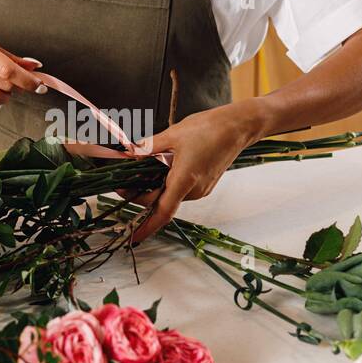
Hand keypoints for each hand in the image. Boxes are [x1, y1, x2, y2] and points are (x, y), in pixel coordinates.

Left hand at [125, 101, 267, 244]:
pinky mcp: (205, 184)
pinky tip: (161, 166)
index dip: (146, 227)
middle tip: (124, 180)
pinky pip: (181, 188)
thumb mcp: (172, 135)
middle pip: (161, 201)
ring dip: (155, 186)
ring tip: (143, 167)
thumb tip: (128, 154)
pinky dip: (168, 182)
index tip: (132, 236)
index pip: (162, 212)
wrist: (237, 127)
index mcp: (184, 180)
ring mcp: (201, 189)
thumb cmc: (208, 129)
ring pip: (171, 194)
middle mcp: (194, 190)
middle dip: (141, 194)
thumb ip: (147, 147)